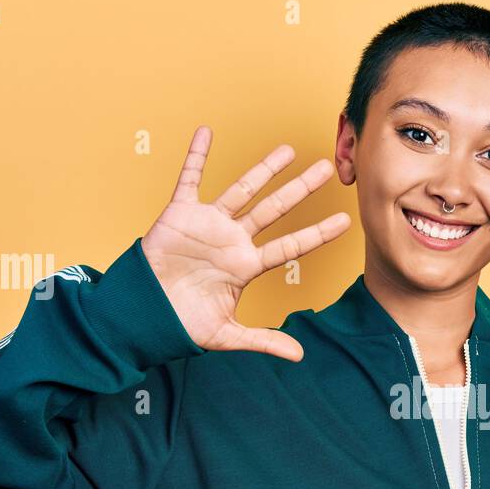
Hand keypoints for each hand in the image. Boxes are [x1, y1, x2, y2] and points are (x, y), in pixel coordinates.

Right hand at [140, 125, 350, 359]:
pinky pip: (189, 178)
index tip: (344, 221)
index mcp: (247, 266)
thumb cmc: (183, 323)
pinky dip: (196, 156)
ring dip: (263, 169)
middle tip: (326, 168)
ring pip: (242, 189)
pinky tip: (206, 133)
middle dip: (300, 189)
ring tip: (288, 150)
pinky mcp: (179, 213)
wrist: (145, 314)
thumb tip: (299, 356)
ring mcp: (208, 224)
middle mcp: (233, 240)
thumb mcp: (227, 335)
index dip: (317, 233)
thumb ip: (264, 340)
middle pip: (274, 209)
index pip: (291, 246)